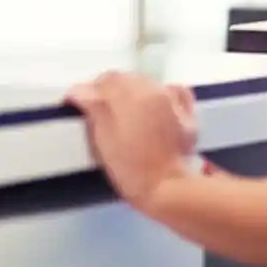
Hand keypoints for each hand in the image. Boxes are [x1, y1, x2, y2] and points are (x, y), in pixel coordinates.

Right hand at [66, 72, 198, 210]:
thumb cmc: (129, 167)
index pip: (106, 79)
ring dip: (134, 91)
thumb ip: (93, 107)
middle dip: (111, 89)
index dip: (91, 90)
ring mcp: (172, 100)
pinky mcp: (187, 113)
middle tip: (102, 110)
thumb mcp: (103, 138)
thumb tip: (79, 90)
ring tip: (126, 111)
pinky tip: (156, 105)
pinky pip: (173, 91)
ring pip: (147, 83)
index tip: (82, 104)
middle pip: (127, 79)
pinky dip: (162, 93)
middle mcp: (152, 89)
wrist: (168, 187)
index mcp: (130, 93)